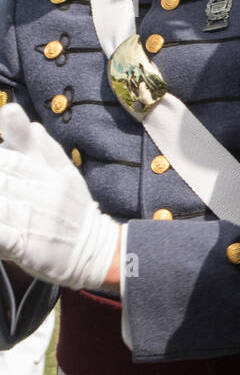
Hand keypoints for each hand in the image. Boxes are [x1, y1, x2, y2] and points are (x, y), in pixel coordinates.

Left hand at [0, 104, 119, 289]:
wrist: (95, 250)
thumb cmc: (76, 210)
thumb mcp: (67, 174)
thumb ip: (47, 150)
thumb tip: (34, 124)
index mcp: (48, 175)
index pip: (11, 160)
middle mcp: (41, 195)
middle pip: (2, 180)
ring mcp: (34, 222)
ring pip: (2, 206)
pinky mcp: (27, 248)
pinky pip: (3, 236)